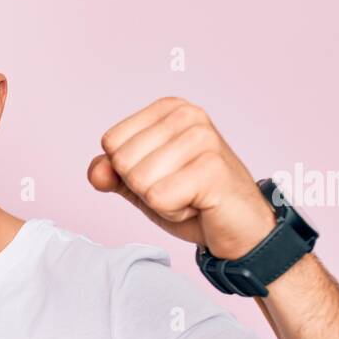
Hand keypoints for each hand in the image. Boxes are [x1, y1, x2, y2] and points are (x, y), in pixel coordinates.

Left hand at [87, 97, 276, 259]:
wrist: (241, 229)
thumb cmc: (194, 202)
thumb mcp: (143, 186)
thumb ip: (113, 174)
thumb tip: (97, 171)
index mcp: (169, 109)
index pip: (111, 143)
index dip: (129, 172)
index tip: (165, 176)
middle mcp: (187, 114)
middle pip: (122, 161)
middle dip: (144, 188)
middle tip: (179, 190)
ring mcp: (202, 138)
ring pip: (139, 181)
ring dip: (161, 202)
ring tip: (190, 196)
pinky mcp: (211, 168)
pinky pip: (158, 199)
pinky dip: (174, 213)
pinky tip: (199, 205)